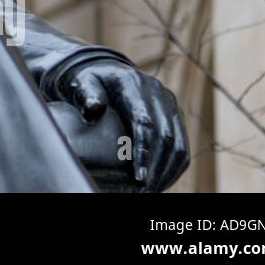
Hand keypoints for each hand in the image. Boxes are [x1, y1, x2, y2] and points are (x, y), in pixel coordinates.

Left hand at [62, 60, 188, 190]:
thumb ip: (87, 94)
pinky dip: (174, 168)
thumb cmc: (89, 83)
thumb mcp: (82, 84)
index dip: (143, 152)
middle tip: (144, 192)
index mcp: (134, 84)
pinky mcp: (175, 115)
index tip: (138, 179)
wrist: (105, 73)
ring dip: (168, 172)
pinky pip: (183, 146)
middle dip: (156, 168)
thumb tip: (94, 108)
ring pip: (179, 144)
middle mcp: (158, 92)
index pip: (145, 122)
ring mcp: (169, 104)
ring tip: (151, 191)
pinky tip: (160, 183)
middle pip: (166, 137)